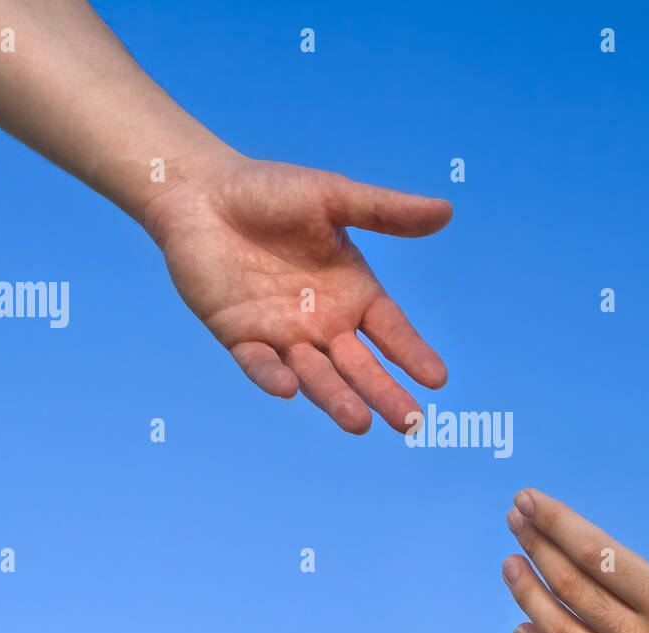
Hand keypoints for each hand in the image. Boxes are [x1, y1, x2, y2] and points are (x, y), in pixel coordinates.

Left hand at [143, 149, 452, 433]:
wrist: (201, 192)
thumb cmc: (270, 192)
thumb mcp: (333, 197)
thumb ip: (385, 211)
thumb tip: (447, 211)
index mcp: (354, 293)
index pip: (391, 332)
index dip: (413, 354)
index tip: (436, 380)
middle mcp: (324, 323)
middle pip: (360, 367)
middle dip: (384, 394)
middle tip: (409, 424)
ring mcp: (283, 335)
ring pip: (316, 375)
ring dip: (336, 398)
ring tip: (358, 423)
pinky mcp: (240, 337)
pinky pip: (259, 364)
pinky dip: (272, 377)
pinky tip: (289, 388)